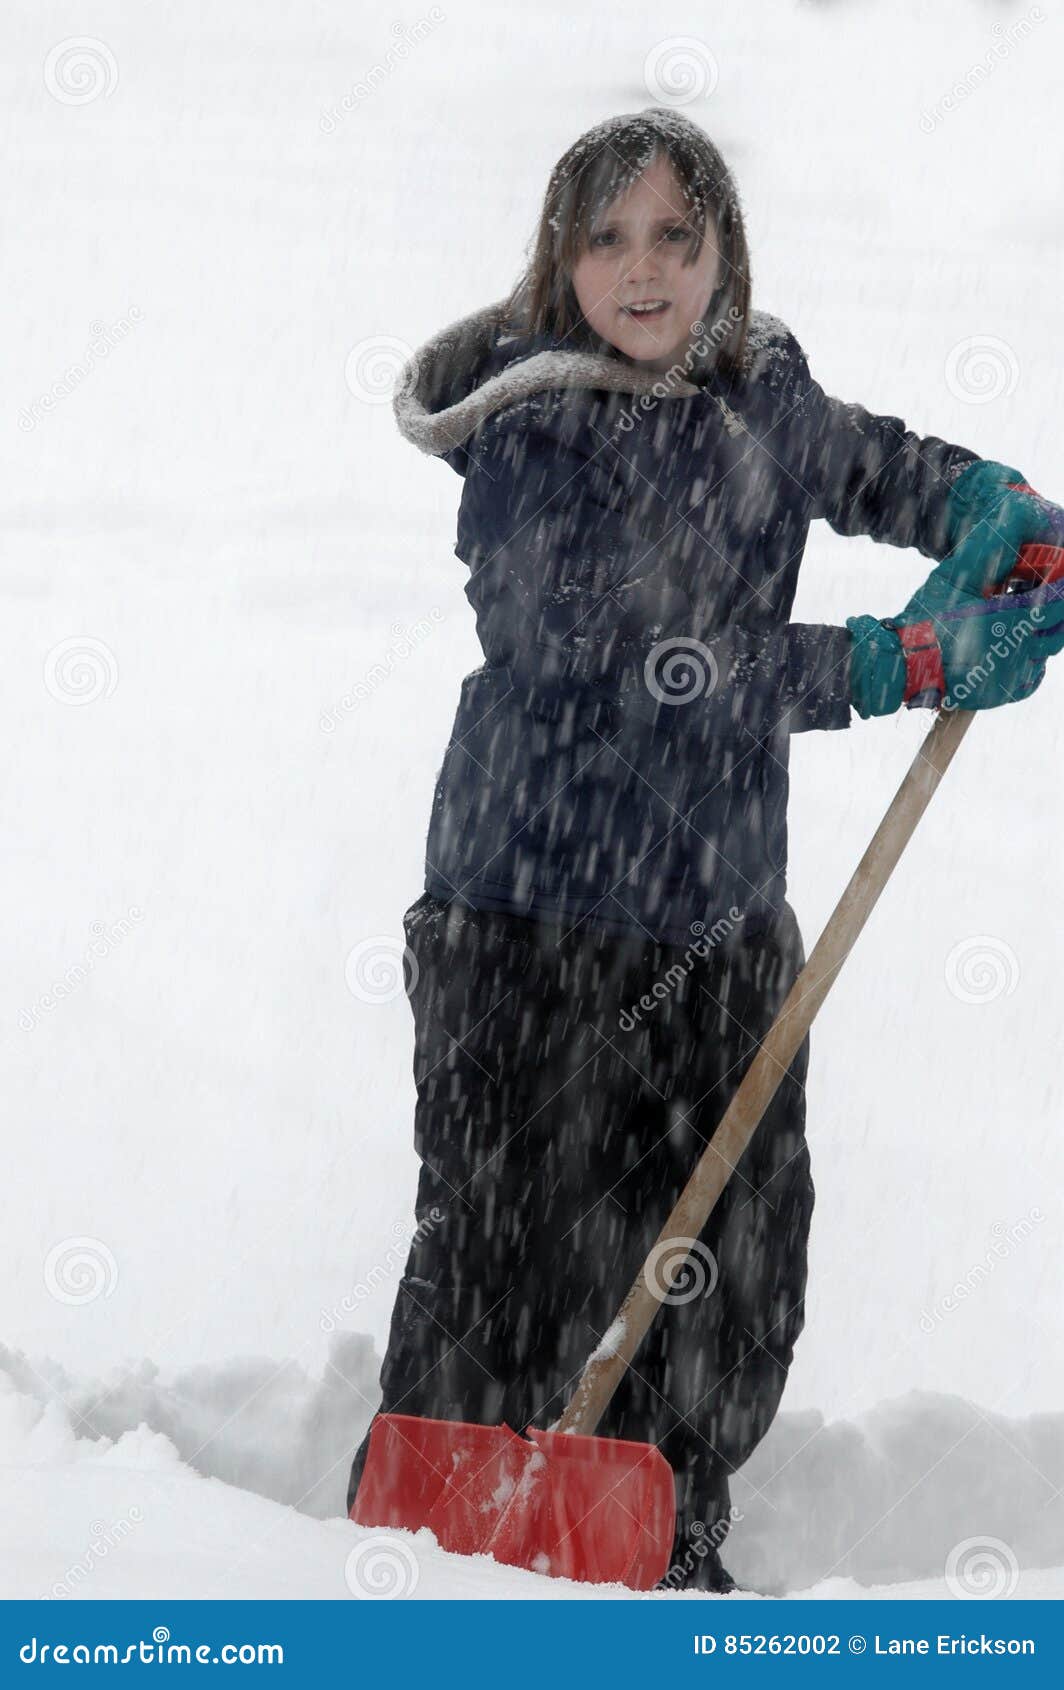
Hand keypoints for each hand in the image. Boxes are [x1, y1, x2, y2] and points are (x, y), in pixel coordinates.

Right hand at [847, 463, 1063, 714]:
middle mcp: (1018, 649)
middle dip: (1057, 615)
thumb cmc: (926, 618)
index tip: (1058, 579)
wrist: (905, 664)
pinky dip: (1031, 663)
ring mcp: (1013, 674)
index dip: (1061, 588)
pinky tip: (1016, 650)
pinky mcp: (1004, 693)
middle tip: (1045, 600)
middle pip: (1058, 631)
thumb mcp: (953, 577)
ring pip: (1047, 653)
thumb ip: (984, 553)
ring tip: (1024, 625)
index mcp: (1009, 618)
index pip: (1056, 601)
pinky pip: (1033, 677)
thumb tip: (1007, 517)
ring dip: (1044, 637)